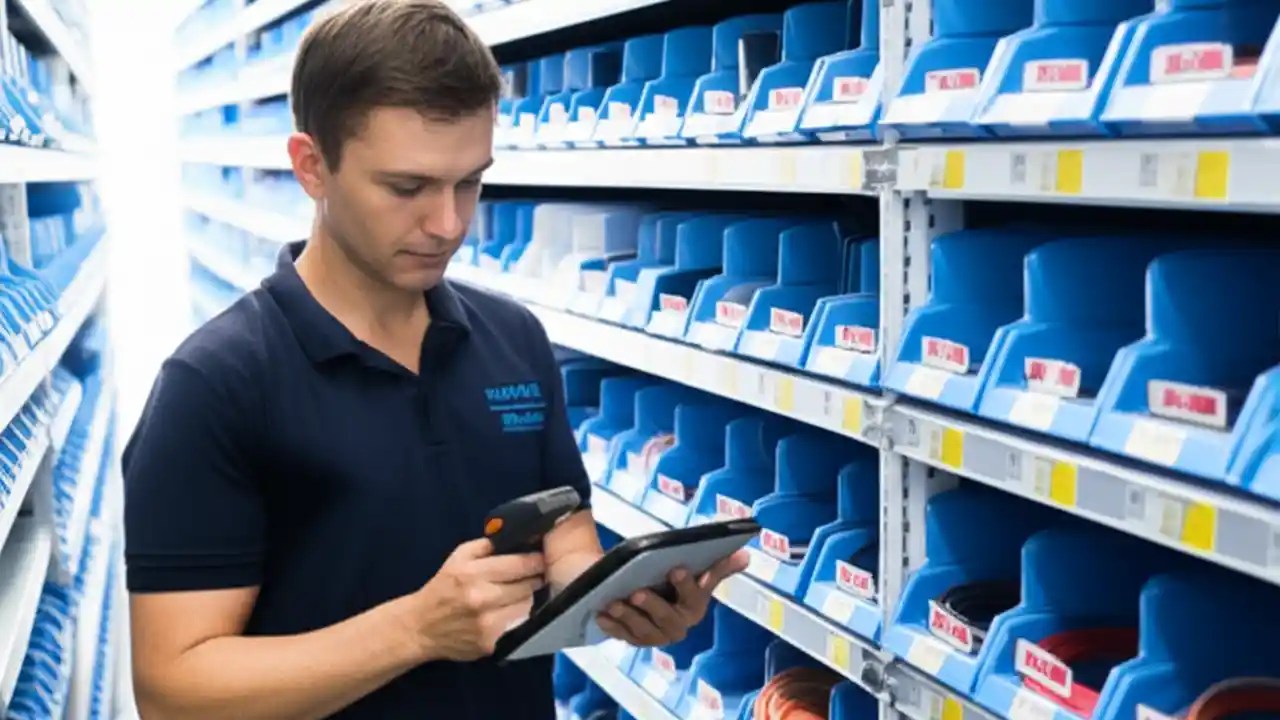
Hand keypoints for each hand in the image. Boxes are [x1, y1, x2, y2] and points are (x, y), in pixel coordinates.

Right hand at [410, 538, 545, 660]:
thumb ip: (488, 545)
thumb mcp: (458, 557)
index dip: (536, 561)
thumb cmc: (443, 587)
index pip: (520, 565)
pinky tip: (507, 613)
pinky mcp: (491, 644)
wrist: (420, 627)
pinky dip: (516, 618)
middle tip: (535, 575)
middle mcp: (482, 599)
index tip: (542, 558)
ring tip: (518, 594)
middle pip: (528, 586)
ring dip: (527, 599)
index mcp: (472, 574)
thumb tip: (519, 538)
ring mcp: (487, 625)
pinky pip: (517, 626)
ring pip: (527, 607)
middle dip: (534, 579)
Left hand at [596, 549, 748, 645]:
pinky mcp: (633, 640)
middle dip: (652, 606)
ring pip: (642, 631)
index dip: (687, 584)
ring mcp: (655, 637)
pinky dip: (611, 626)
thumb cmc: (671, 581)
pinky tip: (601, 614)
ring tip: (613, 602)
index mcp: (695, 607)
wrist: (642, 591)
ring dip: (628, 618)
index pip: (695, 597)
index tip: (675, 568)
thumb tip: (746, 556)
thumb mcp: (692, 572)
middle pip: (666, 619)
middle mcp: (678, 627)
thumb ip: (717, 567)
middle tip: (637, 592)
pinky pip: (622, 636)